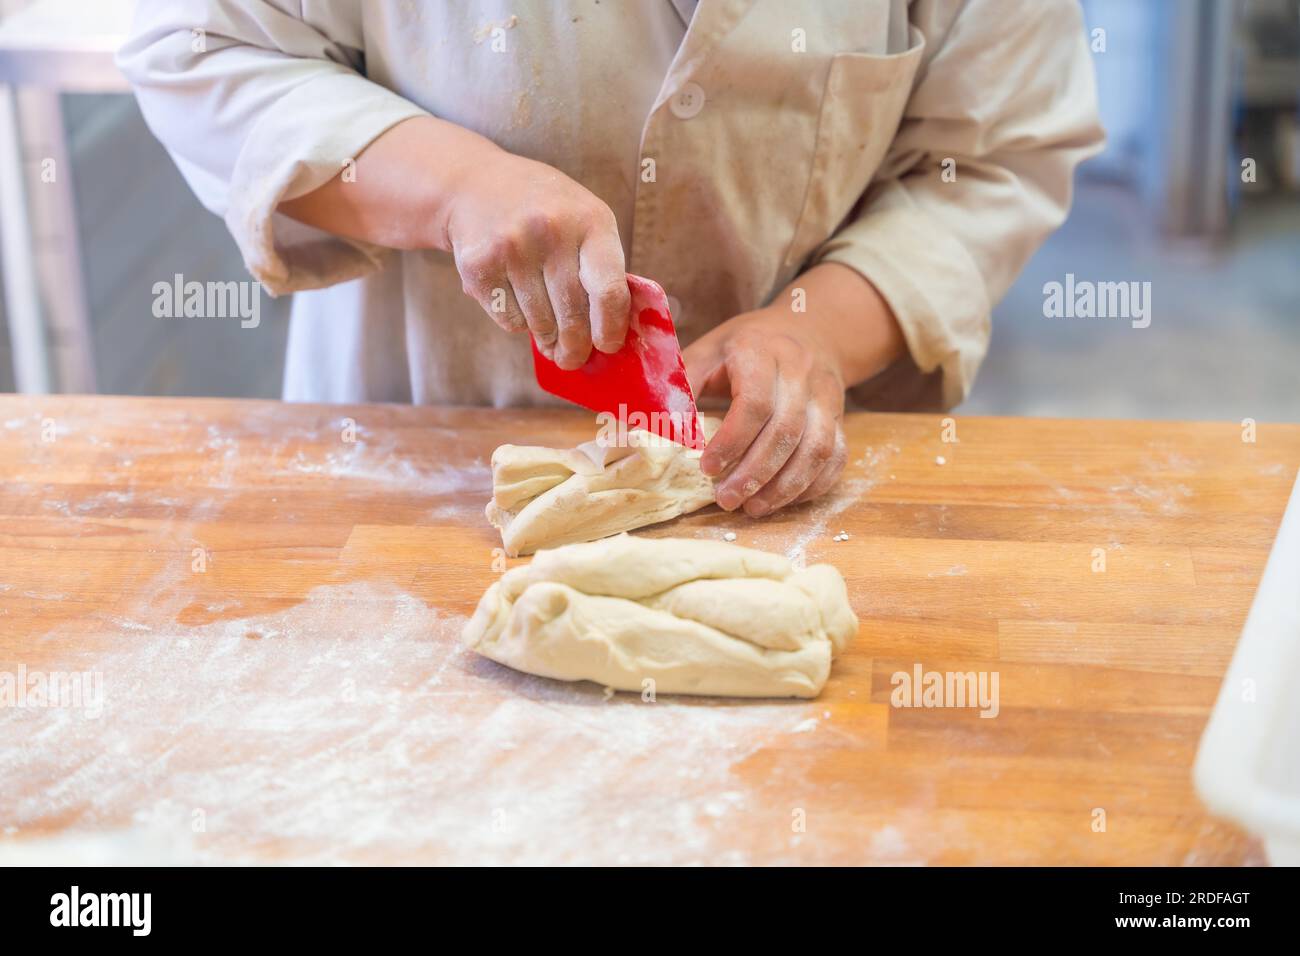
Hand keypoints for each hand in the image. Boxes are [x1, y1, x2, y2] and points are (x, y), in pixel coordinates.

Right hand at [443, 147, 630, 368]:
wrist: (475, 185)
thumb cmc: (544, 211)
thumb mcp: (583, 220)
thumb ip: (603, 268)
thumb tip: (610, 334)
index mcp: (592, 221)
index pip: (609, 292)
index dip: (610, 329)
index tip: (607, 346)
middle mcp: (552, 231)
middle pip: (573, 316)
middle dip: (575, 347)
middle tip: (572, 359)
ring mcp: (513, 247)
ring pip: (540, 323)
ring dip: (546, 337)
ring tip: (547, 334)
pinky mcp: (479, 265)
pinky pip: (509, 320)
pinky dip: (518, 323)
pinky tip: (517, 302)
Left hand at [685, 309, 848, 515]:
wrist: (808, 329)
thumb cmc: (745, 346)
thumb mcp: (708, 350)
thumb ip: (683, 383)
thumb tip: (656, 424)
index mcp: (762, 352)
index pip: (755, 403)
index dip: (731, 442)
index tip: (706, 469)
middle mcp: (802, 372)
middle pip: (786, 431)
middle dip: (755, 473)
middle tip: (726, 500)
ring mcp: (827, 396)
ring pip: (817, 449)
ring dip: (785, 487)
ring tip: (753, 508)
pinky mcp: (841, 417)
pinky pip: (835, 457)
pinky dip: (812, 484)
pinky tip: (784, 499)